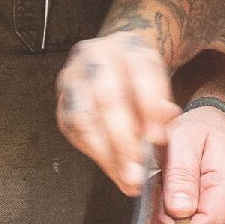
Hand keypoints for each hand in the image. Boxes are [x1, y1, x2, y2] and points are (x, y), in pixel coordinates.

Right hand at [56, 30, 180, 194]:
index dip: (149, 108)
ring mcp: (73, 77)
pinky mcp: (62, 100)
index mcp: (127, 46)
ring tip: (125, 178)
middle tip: (138, 171)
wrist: (116, 61)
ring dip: (106, 153)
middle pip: (108, 98)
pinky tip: (113, 168)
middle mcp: (95, 56)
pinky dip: (95, 153)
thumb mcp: (160, 82)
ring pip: (85, 118)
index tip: (158, 139)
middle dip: (124, 140)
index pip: (139, 75)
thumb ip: (161, 105)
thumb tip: (160, 131)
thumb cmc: (141, 77)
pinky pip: (74, 131)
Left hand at [149, 105, 224, 223]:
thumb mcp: (183, 140)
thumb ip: (180, 176)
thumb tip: (178, 211)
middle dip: (169, 223)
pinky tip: (173, 197)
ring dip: (172, 221)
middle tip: (158, 192)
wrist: (213, 124)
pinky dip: (177, 218)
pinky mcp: (218, 216)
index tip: (154, 207)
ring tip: (167, 190)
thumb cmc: (201, 128)